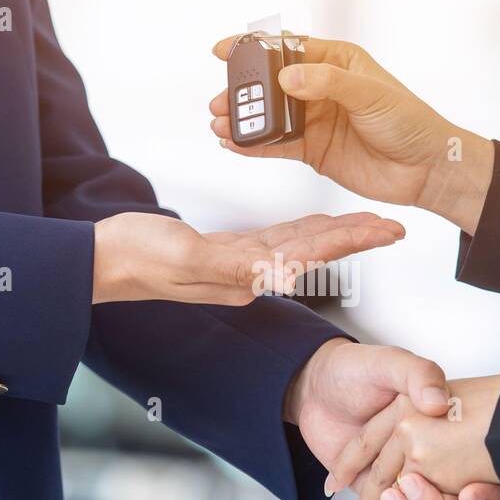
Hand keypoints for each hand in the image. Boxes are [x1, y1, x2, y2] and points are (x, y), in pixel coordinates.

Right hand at [92, 210, 402, 304]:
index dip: (349, 239)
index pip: (311, 255)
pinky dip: (304, 229)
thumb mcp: (183, 258)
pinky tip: (322, 222)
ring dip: (338, 233)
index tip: (385, 230)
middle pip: (315, 250)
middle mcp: (250, 274)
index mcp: (246, 276)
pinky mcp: (226, 251)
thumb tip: (277, 277)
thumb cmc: (136, 257)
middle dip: (357, 237)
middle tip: (397, 226)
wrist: (102, 259)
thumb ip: (229, 267)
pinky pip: (277, 237)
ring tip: (373, 224)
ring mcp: (239, 264)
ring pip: (302, 243)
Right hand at [210, 36, 493, 233]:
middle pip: (271, 85)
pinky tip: (234, 144)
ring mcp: (315, 120)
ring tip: (220, 124)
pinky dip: (254, 145)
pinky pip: (277, 145)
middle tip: (220, 100)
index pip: (287, 48)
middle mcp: (321, 88)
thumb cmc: (410, 123)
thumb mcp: (371, 95)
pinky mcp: (313, 151)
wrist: (427, 170)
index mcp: (337, 62)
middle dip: (243, 91)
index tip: (224, 50)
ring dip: (244, 120)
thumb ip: (328, 84)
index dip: (254, 49)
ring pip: (270, 116)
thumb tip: (287, 76)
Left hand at [285, 340, 499, 499]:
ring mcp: (402, 468)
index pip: (461, 456)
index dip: (472, 479)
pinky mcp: (377, 485)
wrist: (311, 385)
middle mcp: (423, 447)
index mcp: (435, 421)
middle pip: (440, 489)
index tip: (470, 493)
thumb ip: (417, 373)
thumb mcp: (389, 363)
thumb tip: (438, 403)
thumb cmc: (353, 369)